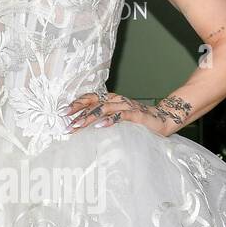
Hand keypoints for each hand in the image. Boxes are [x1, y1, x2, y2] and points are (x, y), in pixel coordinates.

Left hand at [64, 91, 185, 136]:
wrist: (164, 119)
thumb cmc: (137, 120)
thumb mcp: (117, 119)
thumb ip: (102, 119)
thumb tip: (81, 128)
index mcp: (110, 100)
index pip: (89, 98)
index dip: (75, 104)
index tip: (61, 112)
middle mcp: (116, 100)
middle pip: (93, 102)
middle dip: (77, 112)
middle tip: (65, 122)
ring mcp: (126, 106)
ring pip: (103, 108)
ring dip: (89, 117)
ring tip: (77, 126)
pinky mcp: (136, 114)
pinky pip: (121, 115)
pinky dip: (109, 120)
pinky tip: (100, 125)